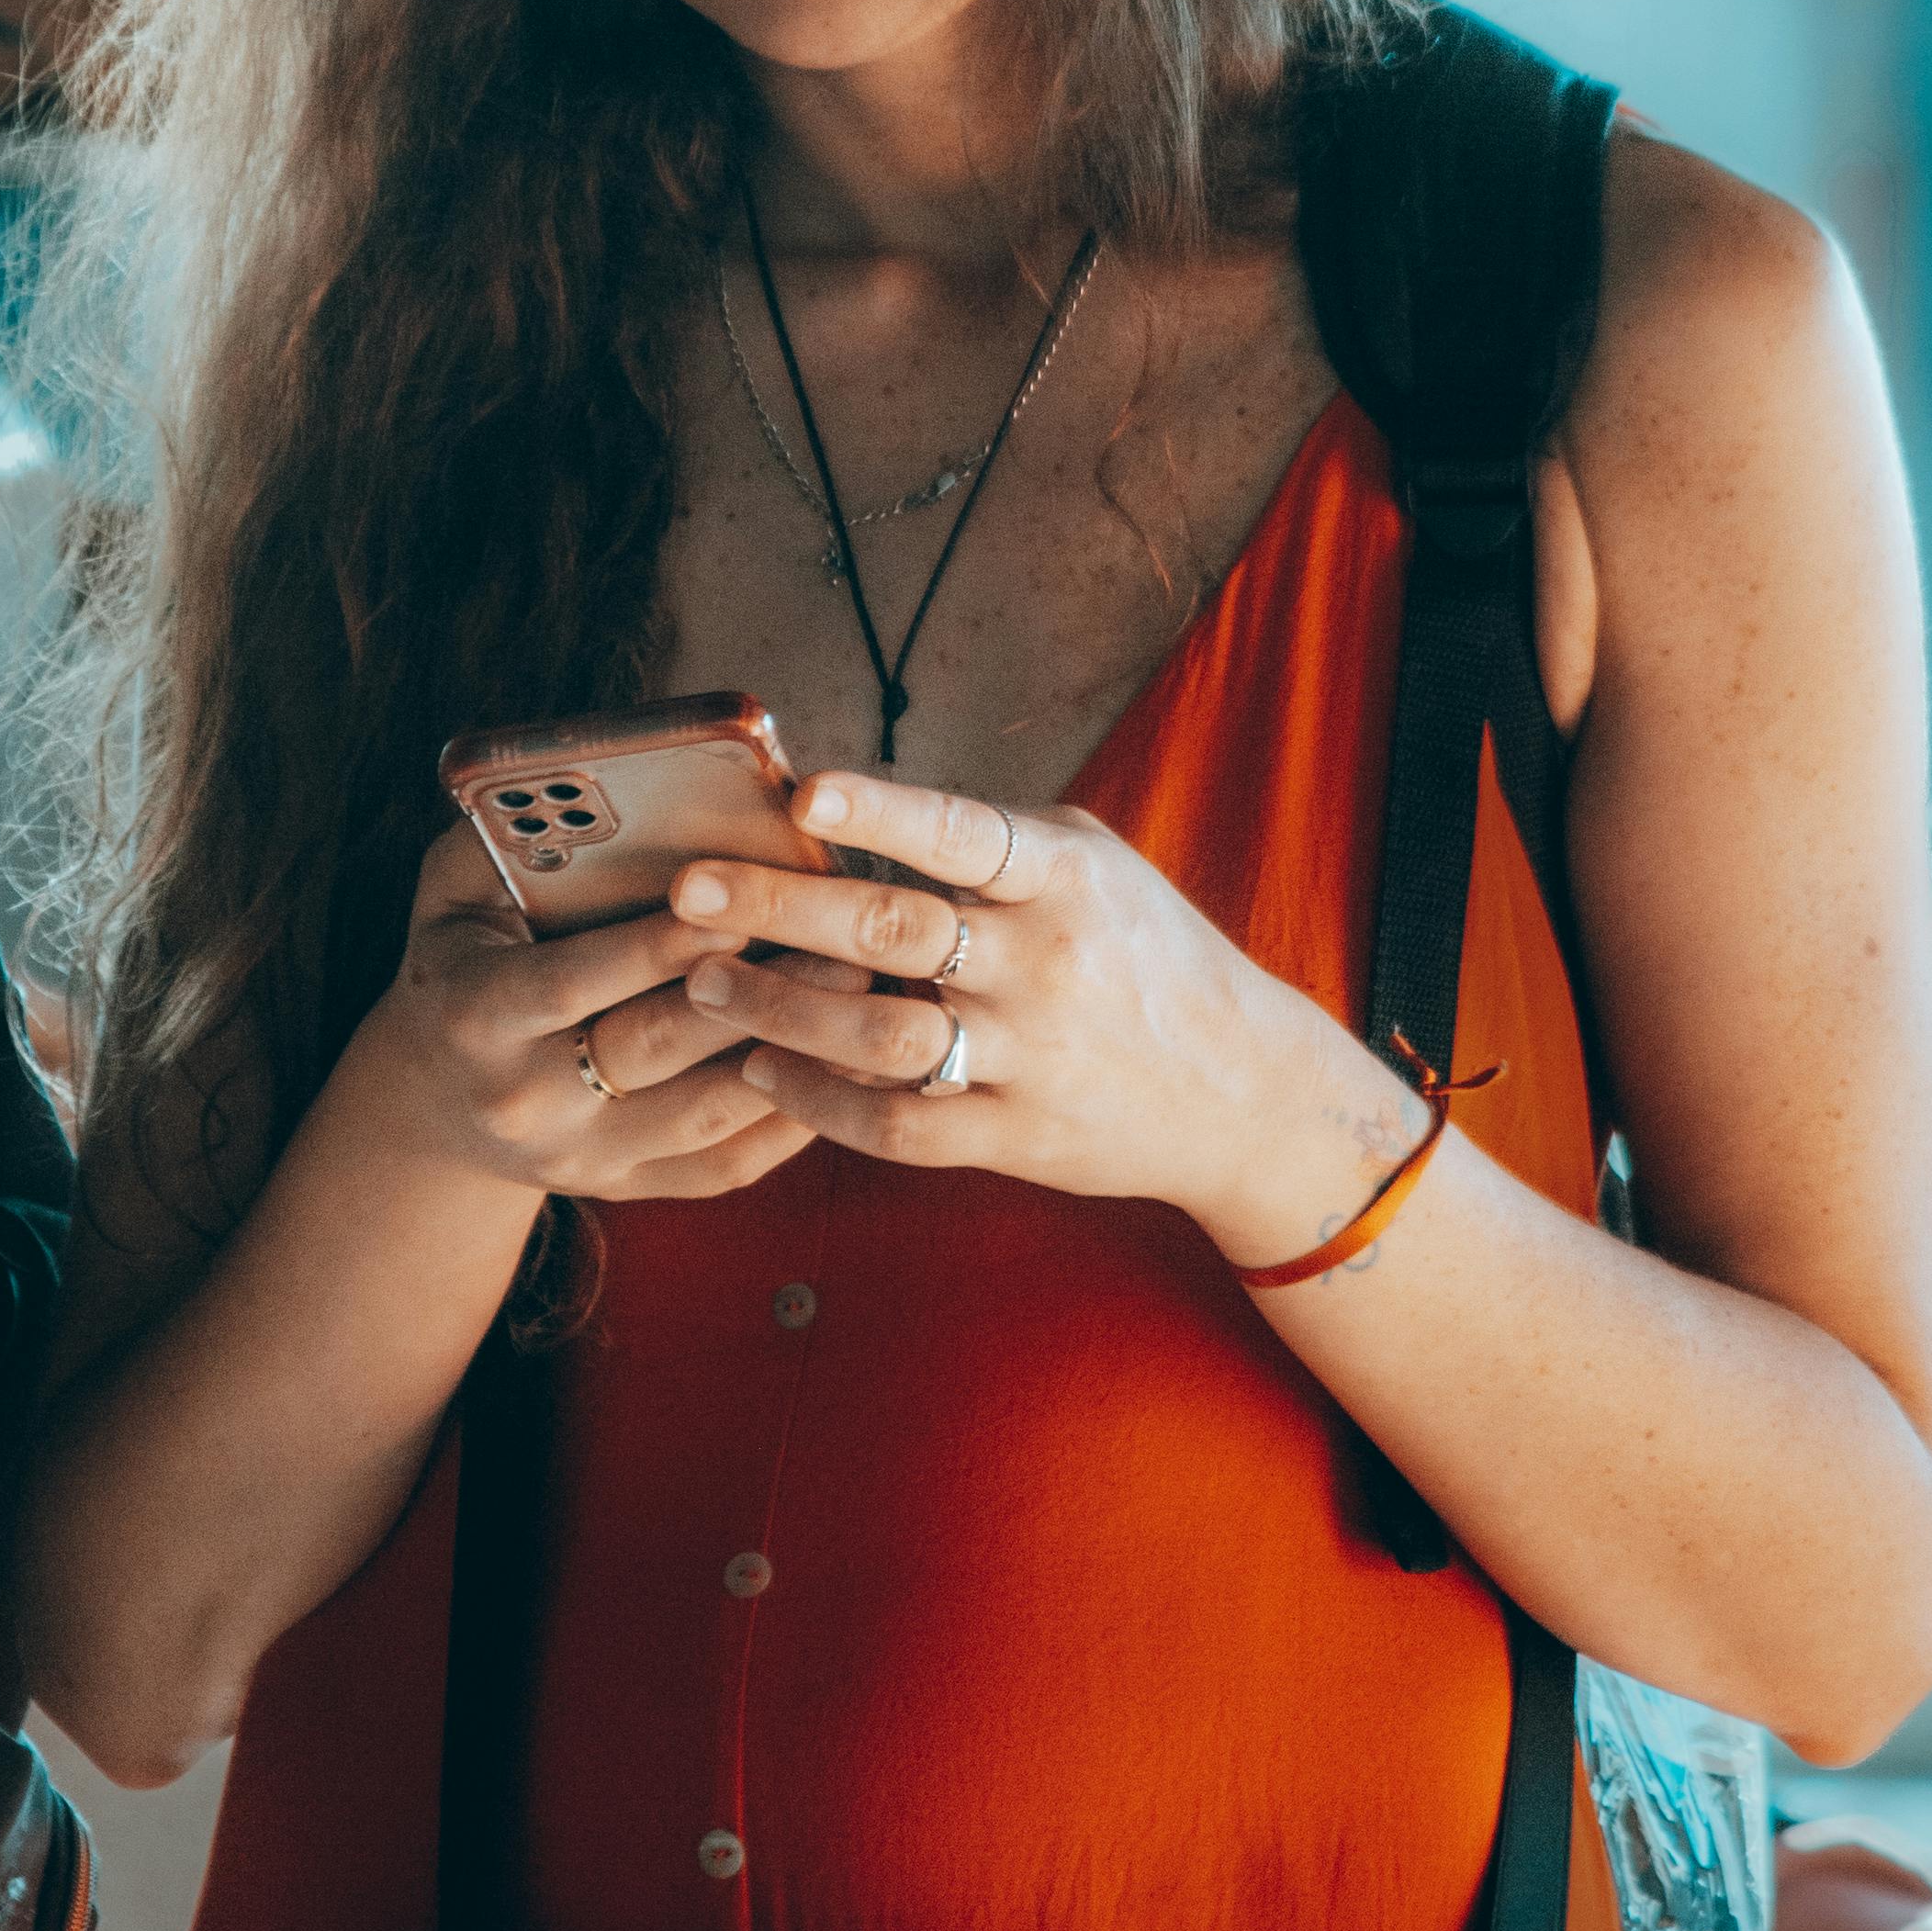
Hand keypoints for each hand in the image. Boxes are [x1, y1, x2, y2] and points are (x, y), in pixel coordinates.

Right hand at [351, 824, 815, 1208]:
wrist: (434, 1098)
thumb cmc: (460, 958)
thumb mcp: (451, 892)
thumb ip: (506, 839)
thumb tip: (583, 783)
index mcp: (474, 1016)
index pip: (574, 981)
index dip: (656, 944)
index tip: (737, 901)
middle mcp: (523, 1101)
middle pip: (654, 1047)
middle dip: (754, 992)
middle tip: (844, 942)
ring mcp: (579, 1158)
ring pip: (706, 1114)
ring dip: (793, 1055)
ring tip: (862, 994)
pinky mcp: (625, 1189)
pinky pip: (722, 1166)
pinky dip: (789, 1121)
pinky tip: (841, 1066)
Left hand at [661, 769, 1407, 1263]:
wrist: (1242, 1088)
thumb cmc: (1147, 952)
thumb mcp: (1095, 865)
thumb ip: (989, 838)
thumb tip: (854, 800)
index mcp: (1068, 878)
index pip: (962, 836)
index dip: (880, 814)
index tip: (802, 795)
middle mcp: (1048, 964)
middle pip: (894, 933)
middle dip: (779, 909)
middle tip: (690, 889)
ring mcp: (1031, 1056)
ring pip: (880, 1036)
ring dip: (779, 1010)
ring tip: (705, 981)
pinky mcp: (1015, 1135)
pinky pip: (897, 1126)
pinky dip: (819, 1101)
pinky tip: (763, 1072)